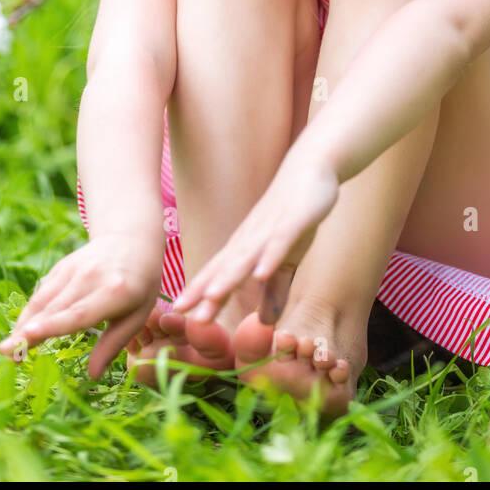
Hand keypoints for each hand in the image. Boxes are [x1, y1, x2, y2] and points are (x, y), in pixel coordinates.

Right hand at [0, 232, 164, 380]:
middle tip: (6, 353)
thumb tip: (93, 376)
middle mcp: (91, 277)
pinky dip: (29, 311)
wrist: (131, 239)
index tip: (29, 336)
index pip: (79, 312)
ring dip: (23, 323)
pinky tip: (20, 330)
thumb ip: (113, 344)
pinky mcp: (62, 266)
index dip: (53, 325)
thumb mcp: (138, 314)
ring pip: (43, 299)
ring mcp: (74, 268)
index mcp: (116, 291)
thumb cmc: (140, 283)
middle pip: (55, 308)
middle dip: (28, 330)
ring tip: (8, 348)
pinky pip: (42, 292)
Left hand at [171, 150, 339, 324]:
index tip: (177, 312)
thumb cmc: (294, 213)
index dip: (198, 292)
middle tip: (182, 312)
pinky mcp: (293, 222)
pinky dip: (269, 259)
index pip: (217, 273)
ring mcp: (270, 230)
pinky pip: (280, 243)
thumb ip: (275, 290)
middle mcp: (251, 239)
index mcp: (246, 247)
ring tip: (212, 297)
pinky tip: (260, 275)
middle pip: (224, 268)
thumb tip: (265, 323)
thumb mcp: (287, 258)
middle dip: (204, 291)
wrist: (312, 166)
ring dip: (229, 277)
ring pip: (246, 257)